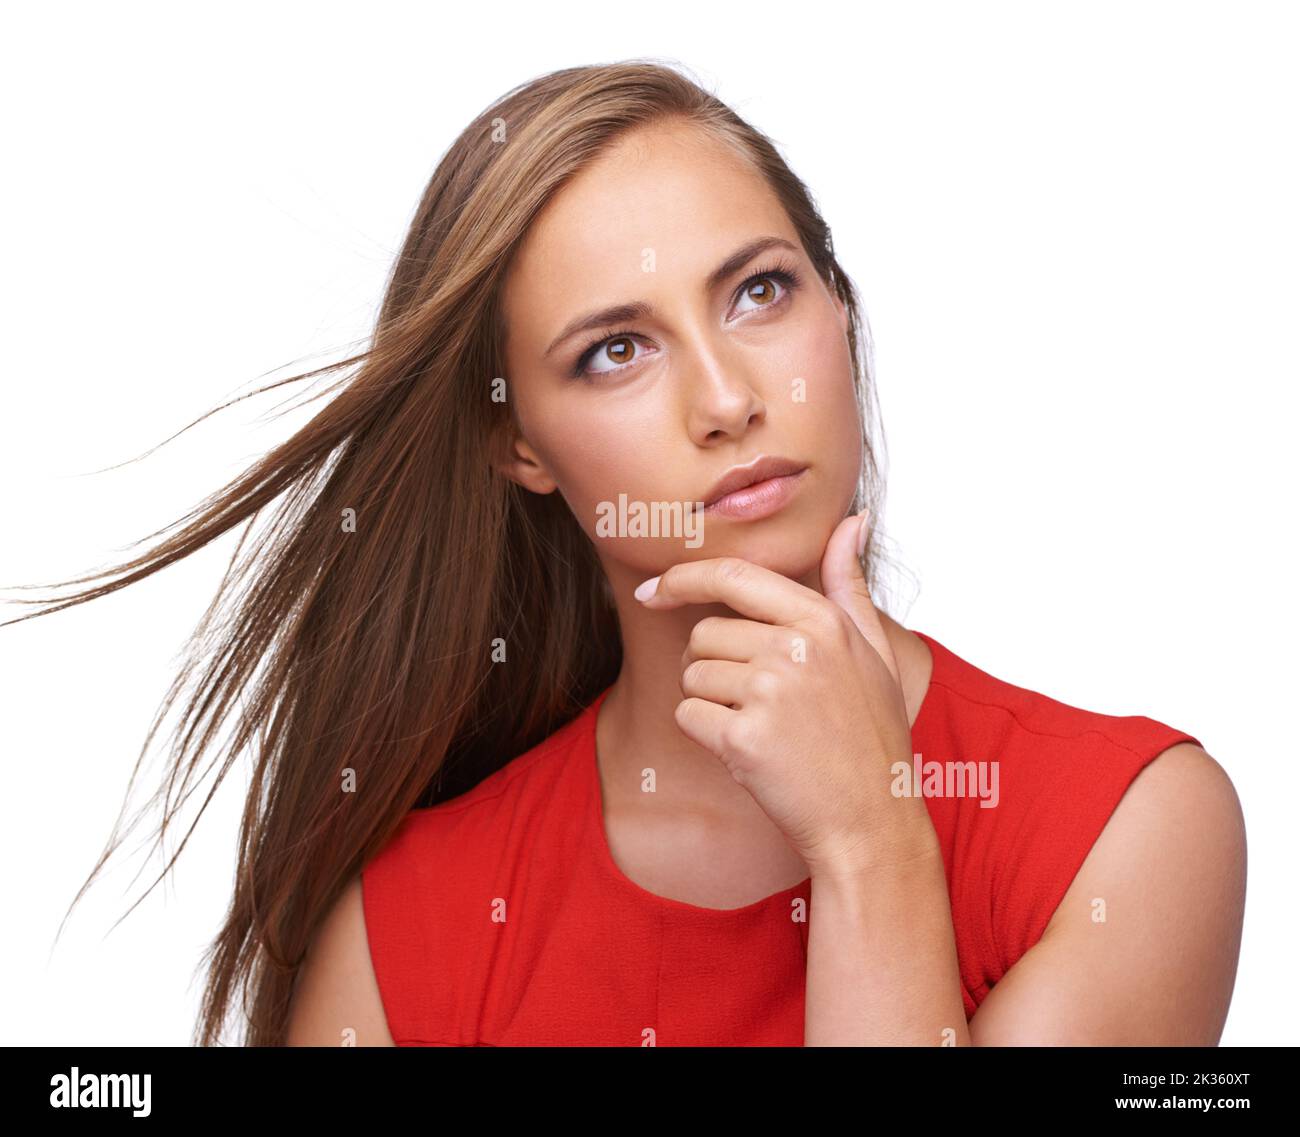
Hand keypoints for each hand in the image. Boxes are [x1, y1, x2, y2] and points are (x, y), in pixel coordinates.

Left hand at [634, 511, 932, 875]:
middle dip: (709, 665)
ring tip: (758, 728)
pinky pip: (687, 716)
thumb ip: (850, 585)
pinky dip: (704, 735)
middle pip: (702, 633)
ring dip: (708, 702)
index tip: (652, 590)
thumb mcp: (875, 652)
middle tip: (750, 702)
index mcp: (824, 620)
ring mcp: (769, 692)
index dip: (681, 578)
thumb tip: (852, 521)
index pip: (732, 577)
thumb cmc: (872, 737)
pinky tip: (746, 752)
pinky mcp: (744, 738)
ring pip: (691, 676)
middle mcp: (796, 648)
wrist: (872, 822)